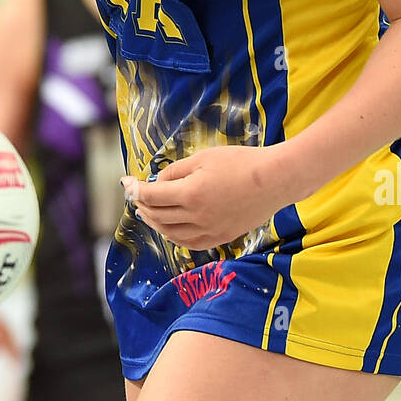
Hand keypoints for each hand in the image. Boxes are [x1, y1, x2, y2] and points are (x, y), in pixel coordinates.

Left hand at [120, 144, 298, 250]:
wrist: (275, 180)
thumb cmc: (241, 162)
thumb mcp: (203, 158)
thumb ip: (177, 172)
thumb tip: (159, 183)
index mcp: (190, 194)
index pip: (151, 196)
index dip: (134, 189)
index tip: (126, 183)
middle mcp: (196, 216)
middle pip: (158, 215)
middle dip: (143, 205)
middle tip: (136, 196)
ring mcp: (209, 230)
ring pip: (171, 233)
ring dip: (155, 223)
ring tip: (147, 213)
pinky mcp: (221, 237)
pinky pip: (190, 243)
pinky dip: (174, 236)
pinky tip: (169, 229)